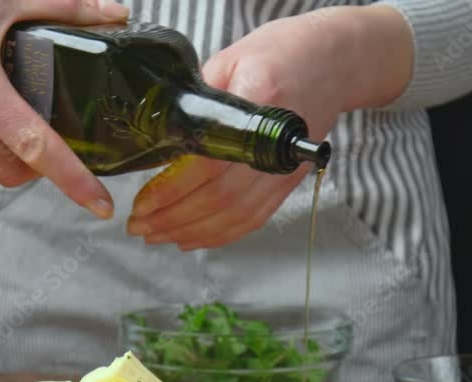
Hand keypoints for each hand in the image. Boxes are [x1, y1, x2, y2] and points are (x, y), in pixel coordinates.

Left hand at [125, 10, 351, 249]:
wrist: (332, 62)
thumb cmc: (279, 54)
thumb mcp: (229, 60)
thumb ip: (197, 100)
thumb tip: (161, 140)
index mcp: (258, 105)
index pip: (212, 162)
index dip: (174, 189)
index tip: (143, 202)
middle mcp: (275, 144)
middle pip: (221, 198)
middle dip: (174, 218)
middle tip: (139, 226)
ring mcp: (286, 168)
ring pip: (236, 216)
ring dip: (192, 232)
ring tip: (156, 235)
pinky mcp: (290, 181)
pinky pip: (254, 219)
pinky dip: (221, 235)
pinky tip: (192, 239)